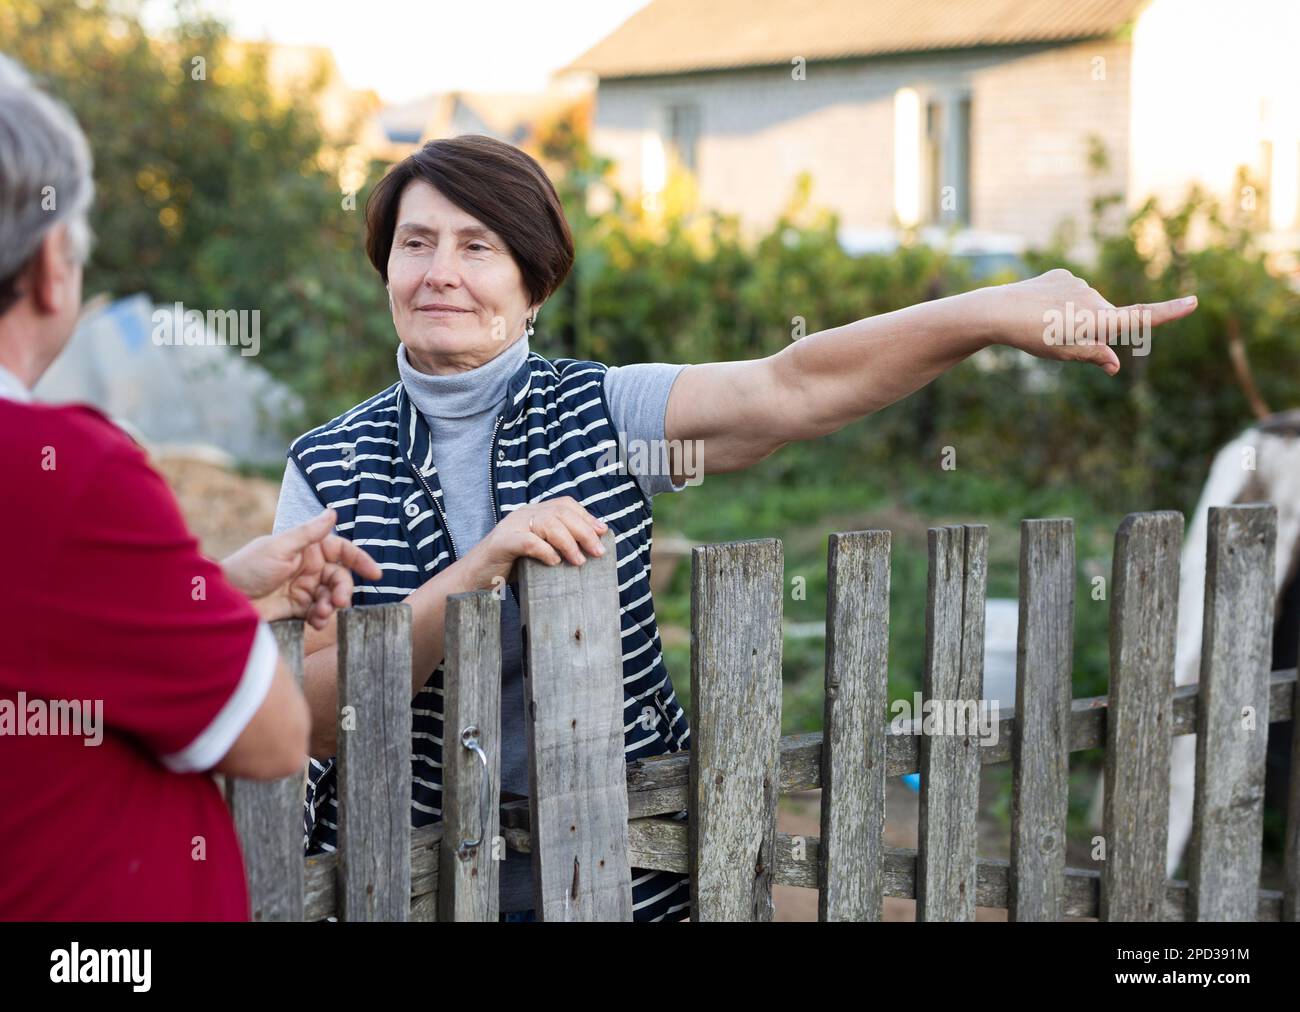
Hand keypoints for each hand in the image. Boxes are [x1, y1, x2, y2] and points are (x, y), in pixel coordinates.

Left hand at [222, 509, 383, 627]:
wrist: (222, 600)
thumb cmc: (247, 568)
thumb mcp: (279, 547)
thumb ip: (309, 533)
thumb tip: (333, 512)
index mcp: (307, 549)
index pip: (341, 551)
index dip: (360, 560)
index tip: (375, 574)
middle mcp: (308, 568)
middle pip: (340, 577)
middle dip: (343, 590)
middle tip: (339, 602)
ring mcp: (303, 589)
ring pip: (331, 596)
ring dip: (331, 606)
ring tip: (321, 614)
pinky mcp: (296, 609)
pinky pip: (318, 613)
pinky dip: (321, 618)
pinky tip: (315, 622)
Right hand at [460, 497, 608, 591]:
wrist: (472, 579)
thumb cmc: (508, 568)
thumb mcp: (536, 553)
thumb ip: (555, 545)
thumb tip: (589, 550)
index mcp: (532, 513)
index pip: (564, 505)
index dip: (586, 516)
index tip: (603, 532)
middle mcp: (523, 514)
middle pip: (560, 513)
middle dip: (584, 531)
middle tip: (598, 552)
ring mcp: (511, 526)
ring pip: (547, 523)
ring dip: (568, 542)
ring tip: (579, 561)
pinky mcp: (502, 542)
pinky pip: (529, 541)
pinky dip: (545, 551)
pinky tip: (554, 562)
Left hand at [981, 268, 1197, 374]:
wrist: (999, 310)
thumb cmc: (1034, 337)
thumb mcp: (1065, 352)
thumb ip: (1094, 355)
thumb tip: (1115, 364)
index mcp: (1099, 320)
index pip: (1140, 318)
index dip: (1168, 312)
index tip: (1193, 302)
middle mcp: (1095, 299)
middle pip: (1106, 318)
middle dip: (1092, 330)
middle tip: (1059, 339)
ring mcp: (1080, 284)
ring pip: (1087, 305)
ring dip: (1075, 315)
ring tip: (1045, 323)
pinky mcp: (1064, 275)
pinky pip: (1071, 292)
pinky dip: (1061, 301)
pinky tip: (1040, 307)